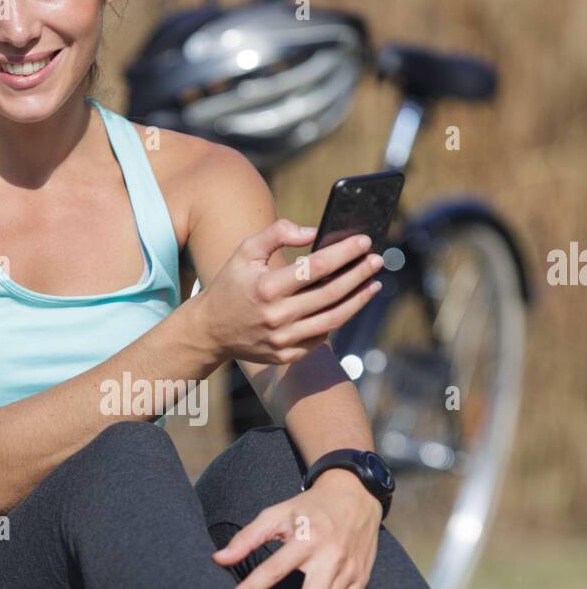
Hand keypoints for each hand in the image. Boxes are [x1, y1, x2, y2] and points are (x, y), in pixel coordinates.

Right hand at [194, 220, 383, 365]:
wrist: (210, 330)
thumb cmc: (231, 284)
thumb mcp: (246, 251)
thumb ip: (277, 232)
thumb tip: (315, 232)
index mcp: (266, 287)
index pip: (316, 267)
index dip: (344, 252)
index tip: (364, 241)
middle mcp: (276, 316)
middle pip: (331, 293)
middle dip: (359, 274)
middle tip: (377, 260)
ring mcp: (283, 340)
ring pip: (333, 319)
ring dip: (359, 300)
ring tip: (374, 283)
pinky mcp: (286, 356)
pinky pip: (321, 338)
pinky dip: (339, 319)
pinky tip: (350, 304)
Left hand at [211, 471, 382, 588]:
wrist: (355, 496)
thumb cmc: (308, 507)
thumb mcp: (277, 514)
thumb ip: (247, 538)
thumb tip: (218, 559)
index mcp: (308, 537)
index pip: (276, 568)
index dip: (254, 587)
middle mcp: (331, 557)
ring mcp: (349, 571)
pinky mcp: (360, 580)